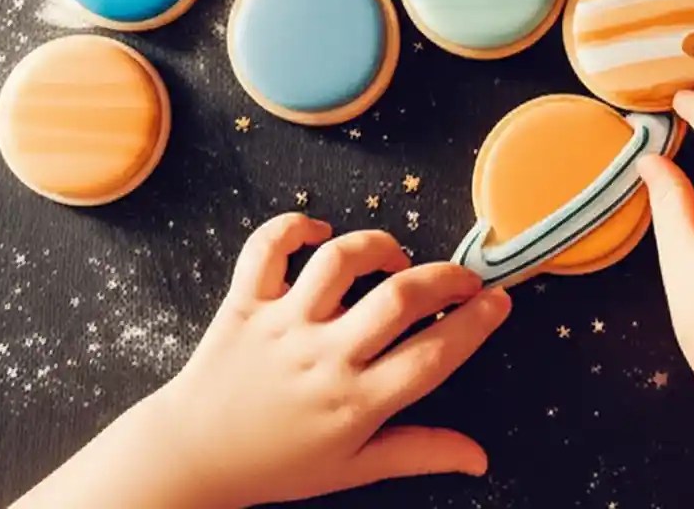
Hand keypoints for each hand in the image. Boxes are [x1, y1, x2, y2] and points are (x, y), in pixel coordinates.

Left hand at [13, 214, 510, 508]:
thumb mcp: (355, 467)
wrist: (194, 455)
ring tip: (393, 261)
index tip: (499, 302)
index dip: (475, 324)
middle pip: (398, 299)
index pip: (432, 355)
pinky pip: (266, 248)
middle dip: (446, 279)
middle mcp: (323, 357)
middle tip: (463, 279)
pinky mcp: (244, 303)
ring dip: (376, 248)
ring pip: (338, 262)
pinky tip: (317, 232)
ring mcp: (281, 326)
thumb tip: (480, 457)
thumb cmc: (279, 463)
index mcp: (355, 403)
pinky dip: (292, 227)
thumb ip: (419, 452)